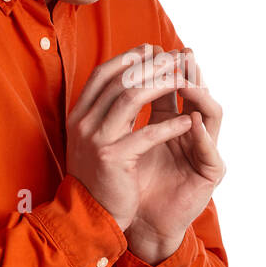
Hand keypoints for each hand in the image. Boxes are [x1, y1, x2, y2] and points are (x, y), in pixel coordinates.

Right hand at [65, 44, 192, 232]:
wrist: (88, 217)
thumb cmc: (99, 178)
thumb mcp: (96, 139)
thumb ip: (108, 113)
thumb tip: (131, 83)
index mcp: (78, 115)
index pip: (102, 74)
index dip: (128, 58)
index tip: (151, 49)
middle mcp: (83, 122)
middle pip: (119, 79)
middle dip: (151, 65)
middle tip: (175, 58)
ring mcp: (95, 139)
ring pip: (131, 97)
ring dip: (161, 85)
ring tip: (184, 81)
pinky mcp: (112, 158)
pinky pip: (147, 134)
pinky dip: (170, 125)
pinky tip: (187, 121)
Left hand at [124, 47, 226, 262]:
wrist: (142, 225)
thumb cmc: (130, 185)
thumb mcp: (123, 144)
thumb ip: (120, 118)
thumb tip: (99, 86)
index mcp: (171, 124)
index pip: (174, 87)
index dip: (164, 67)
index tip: (150, 47)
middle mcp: (191, 133)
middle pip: (197, 92)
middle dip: (188, 71)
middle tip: (181, 52)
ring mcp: (204, 151)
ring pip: (212, 112)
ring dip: (200, 94)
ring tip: (186, 78)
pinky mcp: (212, 173)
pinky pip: (212, 148)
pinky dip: (202, 132)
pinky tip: (192, 118)